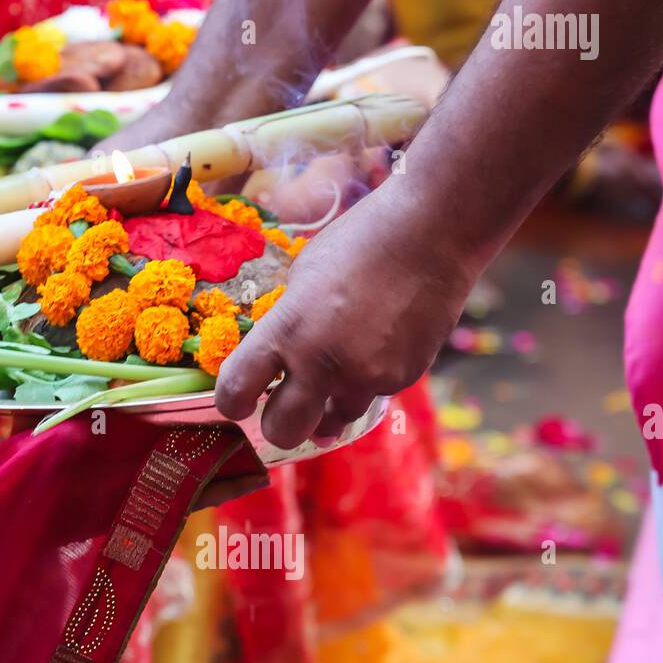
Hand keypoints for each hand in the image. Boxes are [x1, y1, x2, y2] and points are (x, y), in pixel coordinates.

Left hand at [215, 181, 475, 447]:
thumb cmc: (360, 242)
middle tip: (282, 411)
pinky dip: (367, 382)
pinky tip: (378, 345)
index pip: (236, 390)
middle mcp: (322, 362)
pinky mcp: (401, 378)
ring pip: (333, 421)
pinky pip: (372, 396)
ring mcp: (366, 376)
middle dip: (278, 425)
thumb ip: (287, 326)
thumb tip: (279, 366)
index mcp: (287, 329)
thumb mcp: (304, 279)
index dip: (231, 403)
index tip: (236, 403)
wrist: (432, 232)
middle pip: (283, 431)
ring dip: (326, 406)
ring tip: (336, 374)